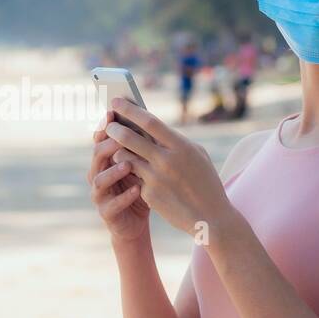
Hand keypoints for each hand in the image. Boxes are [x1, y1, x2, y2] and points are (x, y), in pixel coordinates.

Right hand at [88, 111, 149, 241]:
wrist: (135, 222)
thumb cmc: (138, 188)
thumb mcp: (140, 166)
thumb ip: (138, 148)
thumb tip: (146, 120)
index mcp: (104, 161)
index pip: (99, 140)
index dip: (104, 127)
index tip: (112, 114)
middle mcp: (97, 175)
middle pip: (97, 156)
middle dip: (108, 145)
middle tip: (122, 137)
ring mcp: (99, 195)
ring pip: (99, 180)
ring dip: (113, 171)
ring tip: (128, 165)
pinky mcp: (107, 214)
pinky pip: (112, 204)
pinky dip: (125, 196)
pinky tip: (137, 190)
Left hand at [103, 98, 232, 238]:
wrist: (210, 218)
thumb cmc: (206, 182)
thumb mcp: (197, 155)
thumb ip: (176, 141)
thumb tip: (152, 128)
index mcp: (181, 146)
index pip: (149, 121)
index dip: (130, 109)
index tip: (117, 100)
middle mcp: (166, 160)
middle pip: (130, 138)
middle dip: (115, 128)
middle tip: (108, 124)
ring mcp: (156, 178)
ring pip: (125, 157)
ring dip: (118, 151)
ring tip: (117, 148)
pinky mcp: (148, 194)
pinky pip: (132, 176)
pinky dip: (128, 171)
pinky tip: (128, 170)